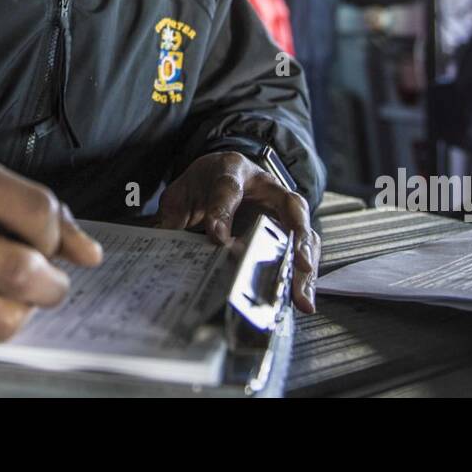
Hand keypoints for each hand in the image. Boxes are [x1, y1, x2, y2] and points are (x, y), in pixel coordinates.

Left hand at [155, 151, 320, 313]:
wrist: (219, 175)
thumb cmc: (205, 183)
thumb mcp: (184, 193)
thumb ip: (176, 215)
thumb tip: (165, 243)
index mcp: (233, 171)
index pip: (228, 188)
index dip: (223, 211)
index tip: (216, 237)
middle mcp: (267, 188)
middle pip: (290, 207)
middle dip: (296, 238)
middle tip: (298, 265)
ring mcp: (282, 210)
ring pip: (304, 232)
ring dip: (306, 265)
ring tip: (302, 297)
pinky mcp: (286, 231)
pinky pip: (303, 250)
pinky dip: (303, 275)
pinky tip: (300, 300)